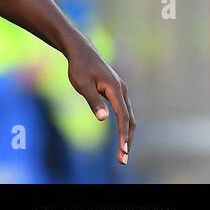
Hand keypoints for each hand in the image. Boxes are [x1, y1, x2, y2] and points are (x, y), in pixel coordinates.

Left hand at [64, 35, 134, 164]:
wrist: (81, 51)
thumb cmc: (78, 67)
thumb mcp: (81, 83)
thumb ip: (93, 101)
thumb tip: (103, 119)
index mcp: (115, 89)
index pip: (123, 117)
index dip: (123, 135)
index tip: (123, 151)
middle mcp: (122, 91)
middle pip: (130, 120)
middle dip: (127, 141)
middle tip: (122, 159)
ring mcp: (121, 91)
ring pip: (129, 117)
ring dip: (127, 135)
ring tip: (122, 154)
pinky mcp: (117, 92)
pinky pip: (125, 112)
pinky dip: (124, 126)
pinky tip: (121, 138)